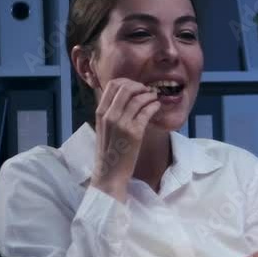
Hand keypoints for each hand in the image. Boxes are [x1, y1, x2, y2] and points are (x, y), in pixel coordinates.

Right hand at [90, 78, 160, 200]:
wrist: (109, 173)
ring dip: (150, 95)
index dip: (128, 82)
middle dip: (140, 86)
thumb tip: (124, 97)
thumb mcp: (104, 128)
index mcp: (100, 113)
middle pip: (127, 88)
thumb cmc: (109, 151)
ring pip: (139, 98)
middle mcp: (109, 116)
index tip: (137, 87)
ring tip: (154, 98)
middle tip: (148, 91)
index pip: (113, 85)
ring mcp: (121, 124)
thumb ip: (111, 112)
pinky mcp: (134, 133)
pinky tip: (157, 107)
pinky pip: (147, 111)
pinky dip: (154, 106)